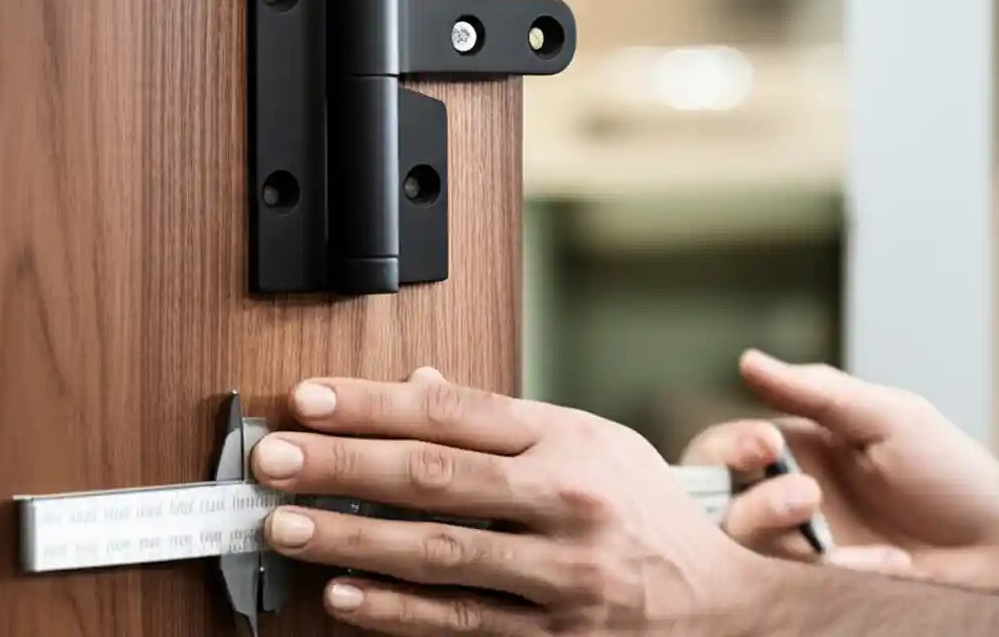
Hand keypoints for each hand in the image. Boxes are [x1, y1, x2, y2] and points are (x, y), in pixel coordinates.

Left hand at [251, 368, 758, 635]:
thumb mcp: (593, 444)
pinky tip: (343, 595)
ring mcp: (561, 574)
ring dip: (352, 538)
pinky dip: (396, 611)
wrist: (722, 599)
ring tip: (286, 526)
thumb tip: (420, 387)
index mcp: (572, 440)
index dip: (374, 403)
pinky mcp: (553, 636)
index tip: (310, 400)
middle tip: (275, 458)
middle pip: (435, 476)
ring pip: (439, 553)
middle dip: (343, 464)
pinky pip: (461, 623)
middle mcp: (568, 501)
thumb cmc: (647, 512)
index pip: (455, 411)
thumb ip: (503, 422)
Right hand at [682, 351, 998, 589]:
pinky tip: (892, 563)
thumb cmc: (949, 472)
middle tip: (804, 498)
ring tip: (838, 531)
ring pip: (745, 551)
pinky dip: (846, 571)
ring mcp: (798, 550)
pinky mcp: (820, 590)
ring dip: (782, 537)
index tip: (764, 446)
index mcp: (787, 451)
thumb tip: (747, 360)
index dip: (725, 449)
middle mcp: (780, 500)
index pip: (718, 450)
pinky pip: (799, 587)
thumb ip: (815, 391)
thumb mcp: (886, 417)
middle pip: (715, 507)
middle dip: (749, 504)